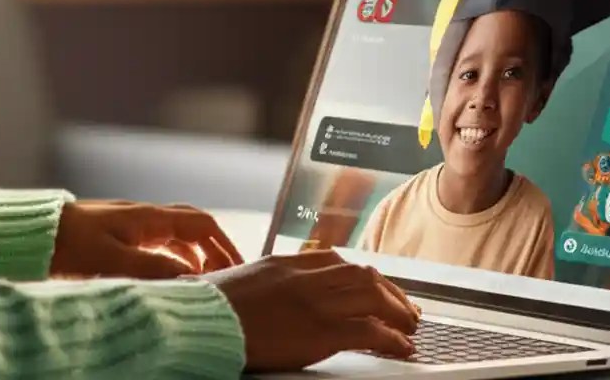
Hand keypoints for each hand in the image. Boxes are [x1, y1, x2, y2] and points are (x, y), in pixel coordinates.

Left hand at [50, 201, 243, 278]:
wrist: (35, 235)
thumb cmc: (69, 245)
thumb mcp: (112, 261)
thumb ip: (152, 269)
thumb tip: (190, 277)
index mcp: (149, 218)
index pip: (200, 224)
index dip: (223, 243)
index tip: (237, 265)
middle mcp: (145, 217)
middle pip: (194, 226)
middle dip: (215, 247)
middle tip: (229, 273)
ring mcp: (133, 225)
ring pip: (177, 236)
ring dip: (195, 254)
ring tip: (206, 279)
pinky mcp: (120, 236)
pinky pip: (159, 244)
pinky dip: (175, 258)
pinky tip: (174, 275)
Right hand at [202, 250, 420, 371]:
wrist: (199, 323)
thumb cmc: (206, 309)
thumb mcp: (235, 285)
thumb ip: (259, 286)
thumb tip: (262, 296)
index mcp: (283, 264)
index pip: (335, 261)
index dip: (362, 275)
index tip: (374, 285)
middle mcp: (304, 277)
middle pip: (362, 275)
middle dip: (390, 291)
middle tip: (404, 308)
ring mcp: (314, 302)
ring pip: (373, 296)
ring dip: (398, 312)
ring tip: (410, 327)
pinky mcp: (320, 332)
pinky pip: (369, 331)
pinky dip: (392, 339)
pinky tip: (401, 348)